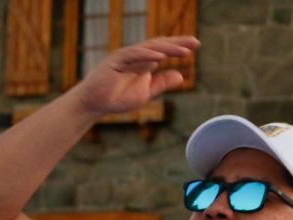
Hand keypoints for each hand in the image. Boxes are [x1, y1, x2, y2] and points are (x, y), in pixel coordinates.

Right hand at [72, 37, 198, 116]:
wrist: (96, 104)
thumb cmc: (118, 98)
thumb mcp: (145, 91)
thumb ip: (161, 83)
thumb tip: (180, 76)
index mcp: (144, 60)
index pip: (164, 49)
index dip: (179, 46)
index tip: (196, 45)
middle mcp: (136, 55)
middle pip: (159, 45)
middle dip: (177, 43)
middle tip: (195, 42)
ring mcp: (126, 56)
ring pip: (149, 48)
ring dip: (167, 48)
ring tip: (183, 50)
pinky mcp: (116, 60)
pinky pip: (134, 55)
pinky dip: (147, 55)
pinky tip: (161, 57)